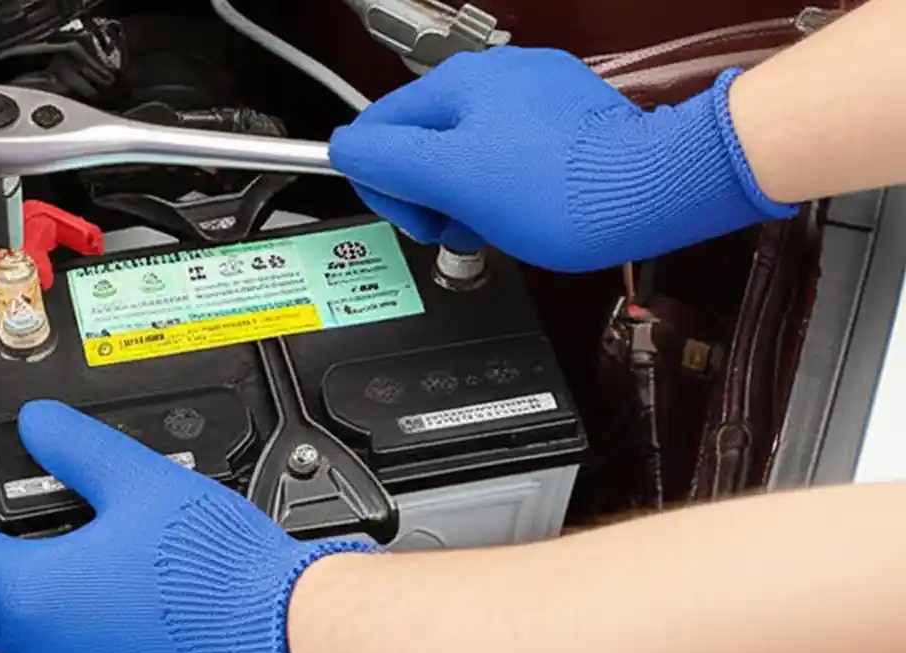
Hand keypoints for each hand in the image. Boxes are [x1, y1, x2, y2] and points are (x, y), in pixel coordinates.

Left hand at [0, 400, 368, 652]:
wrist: (278, 639)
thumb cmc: (211, 571)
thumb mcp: (138, 479)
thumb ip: (77, 447)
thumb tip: (39, 424)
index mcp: (35, 594)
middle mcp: (48, 649)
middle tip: (14, 535)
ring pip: (35, 640)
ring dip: (39, 601)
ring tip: (79, 561)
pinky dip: (81, 631)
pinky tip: (123, 604)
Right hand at [329, 47, 795, 271]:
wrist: (657, 191)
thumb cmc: (561, 190)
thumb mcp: (451, 179)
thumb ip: (385, 159)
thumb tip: (344, 148)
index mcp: (456, 85)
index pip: (377, 131)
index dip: (384, 186)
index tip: (415, 219)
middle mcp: (492, 79)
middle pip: (420, 144)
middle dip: (428, 195)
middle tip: (457, 226)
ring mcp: (533, 98)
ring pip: (464, 156)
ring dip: (466, 199)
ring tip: (496, 223)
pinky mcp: (566, 122)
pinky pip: (508, 158)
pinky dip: (505, 192)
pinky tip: (526, 212)